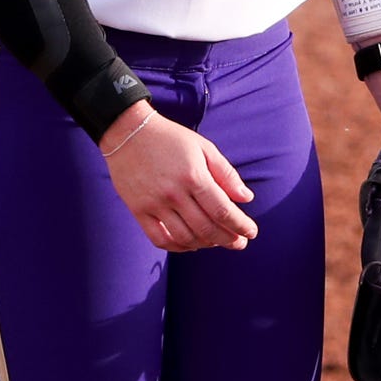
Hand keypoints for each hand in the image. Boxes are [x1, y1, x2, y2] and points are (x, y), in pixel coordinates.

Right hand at [101, 103, 258, 251]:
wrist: (128, 132)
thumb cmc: (171, 139)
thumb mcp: (204, 148)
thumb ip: (226, 174)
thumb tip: (247, 198)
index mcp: (194, 176)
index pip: (223, 210)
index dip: (240, 225)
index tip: (251, 232)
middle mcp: (175, 193)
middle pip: (206, 228)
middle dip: (228, 239)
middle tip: (240, 243)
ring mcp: (155, 204)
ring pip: (185, 237)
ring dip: (206, 244)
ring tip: (218, 242)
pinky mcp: (138, 210)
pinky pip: (159, 239)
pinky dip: (177, 247)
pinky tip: (190, 244)